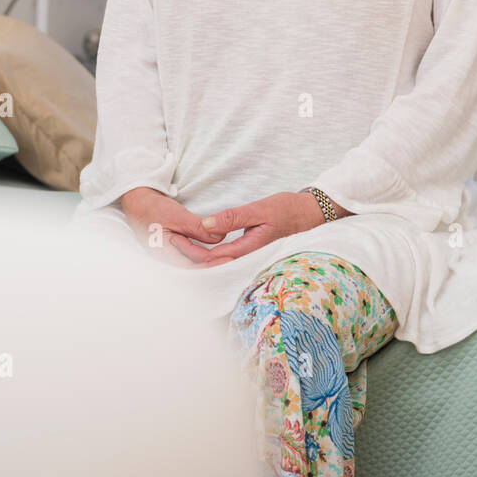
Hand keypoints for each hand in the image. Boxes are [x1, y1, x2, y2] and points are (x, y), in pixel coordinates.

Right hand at [119, 187, 228, 265]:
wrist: (136, 201)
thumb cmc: (153, 208)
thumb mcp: (177, 215)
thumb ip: (197, 227)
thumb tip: (219, 237)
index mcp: (164, 253)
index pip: (192, 265)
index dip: (213, 263)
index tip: (230, 258)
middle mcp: (165, 260)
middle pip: (194, 268)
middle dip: (213, 265)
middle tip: (234, 260)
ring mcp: (168, 256)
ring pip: (192, 264)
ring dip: (209, 262)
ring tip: (228, 257)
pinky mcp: (171, 251)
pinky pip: (189, 258)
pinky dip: (202, 256)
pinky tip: (215, 253)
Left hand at [165, 190, 342, 267]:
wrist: (311, 214)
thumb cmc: (287, 210)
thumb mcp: (260, 210)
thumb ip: (234, 218)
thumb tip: (206, 224)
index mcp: (247, 250)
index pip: (210, 259)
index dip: (189, 251)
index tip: (172, 238)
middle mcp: (246, 259)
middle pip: (210, 266)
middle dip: (187, 257)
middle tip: (166, 242)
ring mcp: (248, 257)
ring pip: (216, 264)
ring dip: (196, 256)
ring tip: (175, 244)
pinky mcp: (249, 252)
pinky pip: (224, 257)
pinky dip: (208, 253)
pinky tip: (198, 246)